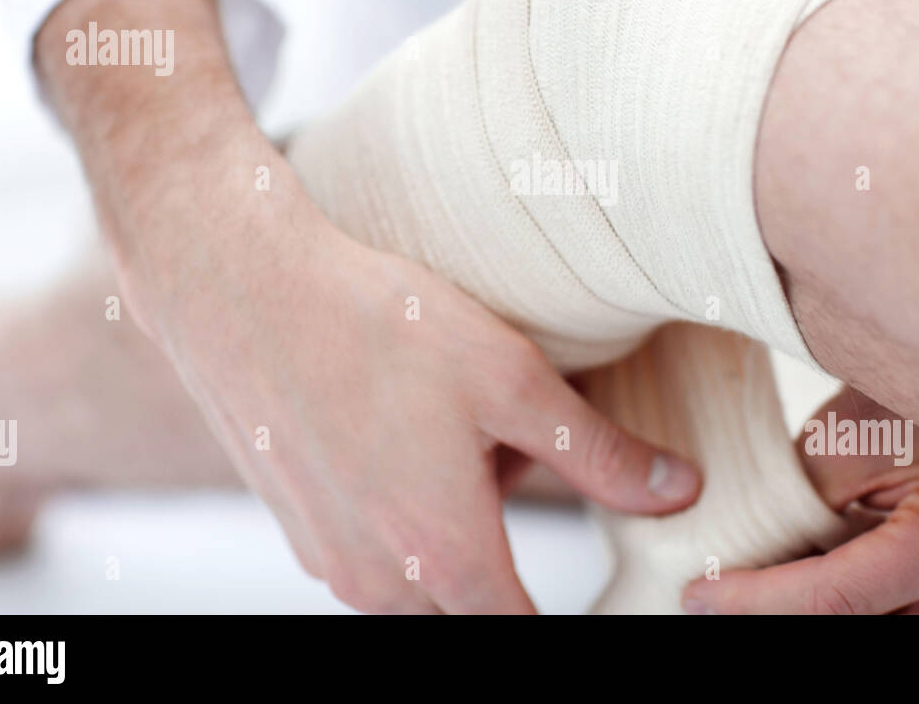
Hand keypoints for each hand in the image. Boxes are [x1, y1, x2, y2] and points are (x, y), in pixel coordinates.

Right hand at [34, 0, 700, 613]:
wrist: (239, 287)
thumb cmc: (378, 323)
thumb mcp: (510, 378)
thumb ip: (598, 453)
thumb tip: (678, 492)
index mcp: (446, 554)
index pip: (524, 631)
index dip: (560, 617)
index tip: (591, 594)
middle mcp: (380, 579)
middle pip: (473, 598)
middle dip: (504, 547)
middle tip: (507, 451)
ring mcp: (328, 559)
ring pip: (422, 570)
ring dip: (451, 522)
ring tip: (448, 424)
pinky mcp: (296, 529)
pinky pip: (373, 546)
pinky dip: (402, 505)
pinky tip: (399, 421)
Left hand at [682, 386, 918, 613]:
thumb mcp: (849, 432)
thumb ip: (801, 503)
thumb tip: (746, 559)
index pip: (838, 600)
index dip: (757, 604)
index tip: (702, 596)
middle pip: (872, 630)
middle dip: (796, 613)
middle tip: (734, 588)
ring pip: (900, 631)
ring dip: (841, 610)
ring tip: (792, 566)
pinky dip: (878, 603)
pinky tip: (842, 569)